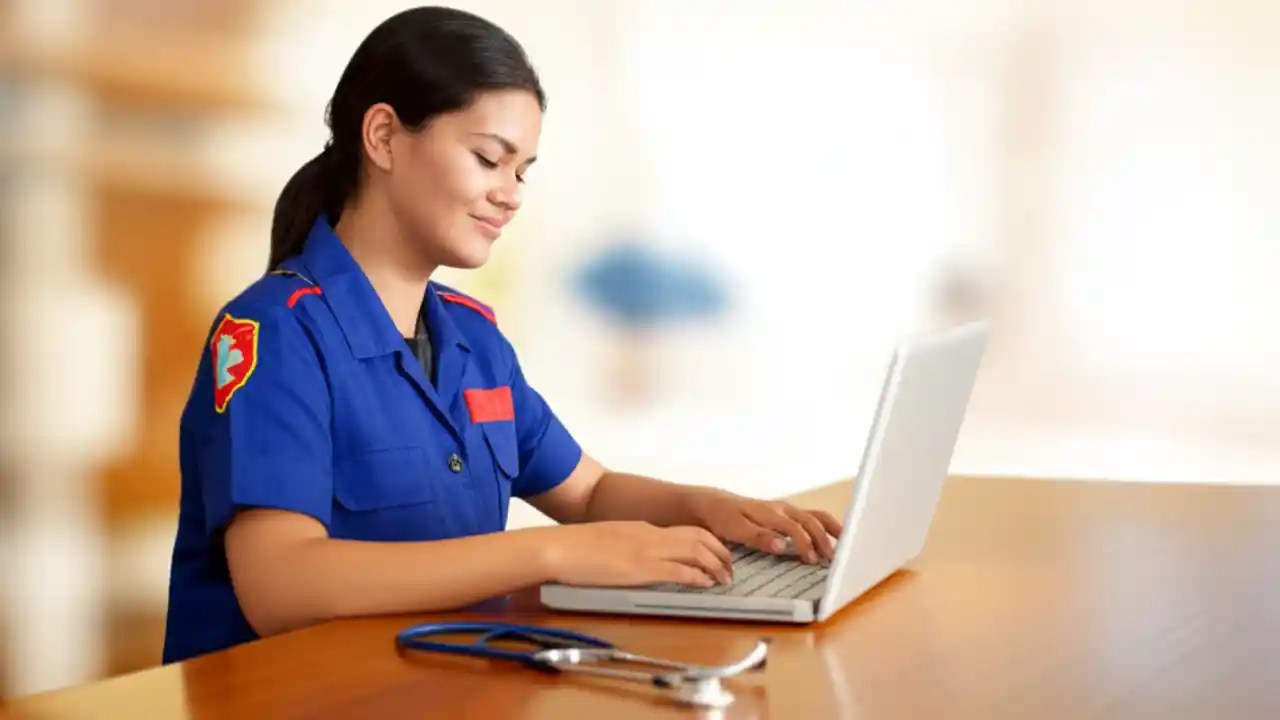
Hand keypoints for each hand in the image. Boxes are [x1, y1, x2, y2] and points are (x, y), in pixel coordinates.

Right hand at [544, 521, 733, 587]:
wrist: (560, 547)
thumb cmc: (576, 548)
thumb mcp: (609, 541)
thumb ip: (628, 546)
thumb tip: (636, 559)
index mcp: (642, 527)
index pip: (685, 530)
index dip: (707, 541)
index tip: (716, 553)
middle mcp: (651, 534)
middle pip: (698, 536)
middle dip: (720, 550)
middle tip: (729, 566)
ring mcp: (648, 550)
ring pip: (696, 550)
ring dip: (715, 564)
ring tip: (725, 578)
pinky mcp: (642, 568)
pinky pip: (680, 570)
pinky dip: (698, 576)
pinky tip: (706, 583)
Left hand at [686, 489, 843, 563]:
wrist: (715, 505)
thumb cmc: (724, 518)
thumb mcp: (735, 530)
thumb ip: (759, 537)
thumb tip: (782, 546)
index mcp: (771, 513)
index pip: (795, 528)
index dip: (805, 544)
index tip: (812, 561)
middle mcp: (782, 509)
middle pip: (811, 521)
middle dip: (824, 539)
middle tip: (832, 559)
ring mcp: (786, 509)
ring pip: (815, 516)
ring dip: (830, 530)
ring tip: (845, 544)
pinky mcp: (786, 513)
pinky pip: (811, 517)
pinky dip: (825, 526)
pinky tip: (832, 537)